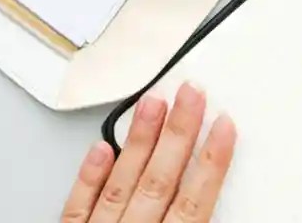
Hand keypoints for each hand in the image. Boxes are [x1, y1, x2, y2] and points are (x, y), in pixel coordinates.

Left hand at [61, 84, 236, 221]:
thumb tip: (215, 202)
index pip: (194, 203)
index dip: (212, 162)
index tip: (224, 127)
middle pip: (160, 181)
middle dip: (179, 133)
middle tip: (191, 94)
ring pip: (122, 184)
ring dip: (139, 141)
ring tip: (151, 102)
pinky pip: (78, 207)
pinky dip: (89, 177)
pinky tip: (100, 147)